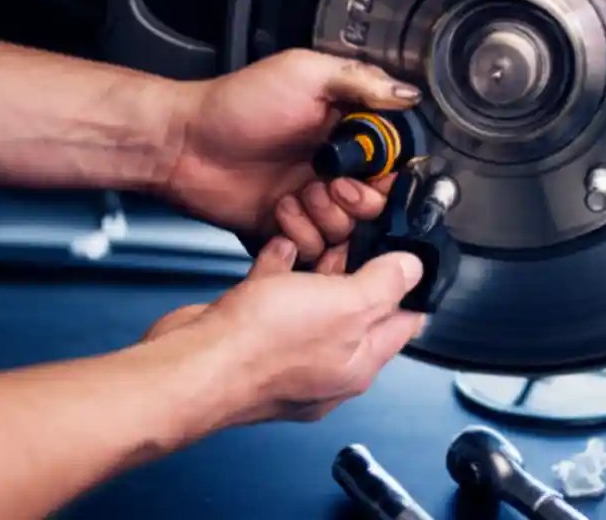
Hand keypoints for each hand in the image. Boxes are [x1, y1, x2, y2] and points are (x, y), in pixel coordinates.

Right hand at [145, 238, 425, 424]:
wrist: (192, 363)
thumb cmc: (262, 347)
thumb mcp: (346, 305)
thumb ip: (384, 285)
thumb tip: (413, 270)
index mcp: (356, 366)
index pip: (401, 325)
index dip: (409, 289)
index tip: (408, 259)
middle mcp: (323, 368)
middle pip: (356, 312)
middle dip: (359, 272)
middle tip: (359, 239)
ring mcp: (284, 356)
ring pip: (312, 305)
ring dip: (317, 270)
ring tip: (321, 237)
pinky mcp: (250, 340)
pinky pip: (273, 301)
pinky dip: (279, 273)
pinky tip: (281, 249)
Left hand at [164, 49, 421, 260]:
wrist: (184, 144)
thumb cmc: (238, 104)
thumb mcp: (305, 74)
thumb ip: (361, 81)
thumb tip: (408, 93)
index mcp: (346, 131)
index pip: (392, 163)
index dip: (385, 175)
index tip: (362, 172)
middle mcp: (334, 168)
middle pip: (377, 204)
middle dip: (356, 202)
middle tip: (326, 185)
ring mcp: (312, 200)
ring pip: (348, 231)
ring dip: (324, 217)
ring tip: (296, 197)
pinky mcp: (289, 228)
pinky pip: (315, 248)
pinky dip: (300, 236)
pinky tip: (280, 212)